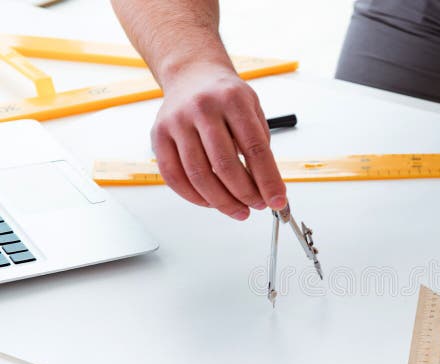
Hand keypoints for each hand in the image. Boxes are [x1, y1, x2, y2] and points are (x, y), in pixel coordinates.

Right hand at [151, 62, 285, 219]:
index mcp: (232, 100)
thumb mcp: (253, 110)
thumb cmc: (226, 97)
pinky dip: (194, 196)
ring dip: (222, 201)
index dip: (268, 180)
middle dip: (245, 194)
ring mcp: (177, 121)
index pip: (255, 148)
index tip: (277, 200)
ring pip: (198, 175)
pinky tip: (211, 202)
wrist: (191, 75)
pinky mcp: (158, 135)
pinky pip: (173, 176)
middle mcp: (202, 108)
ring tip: (239, 210)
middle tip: (257, 206)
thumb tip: (269, 189)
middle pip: (225, 165)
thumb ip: (260, 146)